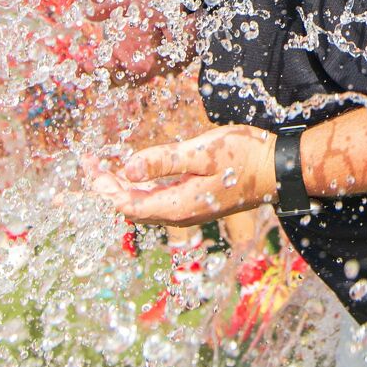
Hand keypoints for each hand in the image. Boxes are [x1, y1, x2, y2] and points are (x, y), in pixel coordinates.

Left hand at [92, 125, 275, 227]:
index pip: (128, 203)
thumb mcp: (202, 153)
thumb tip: (127, 169)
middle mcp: (180, 214)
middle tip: (88, 164)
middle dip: (107, 187)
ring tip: (103, 168)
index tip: (88, 166)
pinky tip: (135, 173)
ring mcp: (188, 210)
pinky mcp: (195, 202)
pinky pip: (157, 200)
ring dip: (122, 187)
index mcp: (178, 205)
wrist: (278, 170)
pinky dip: (140, 187)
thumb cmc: (244, 157)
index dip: (104, 187)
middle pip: (132, 207)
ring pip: (144, 205)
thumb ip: (164, 160)